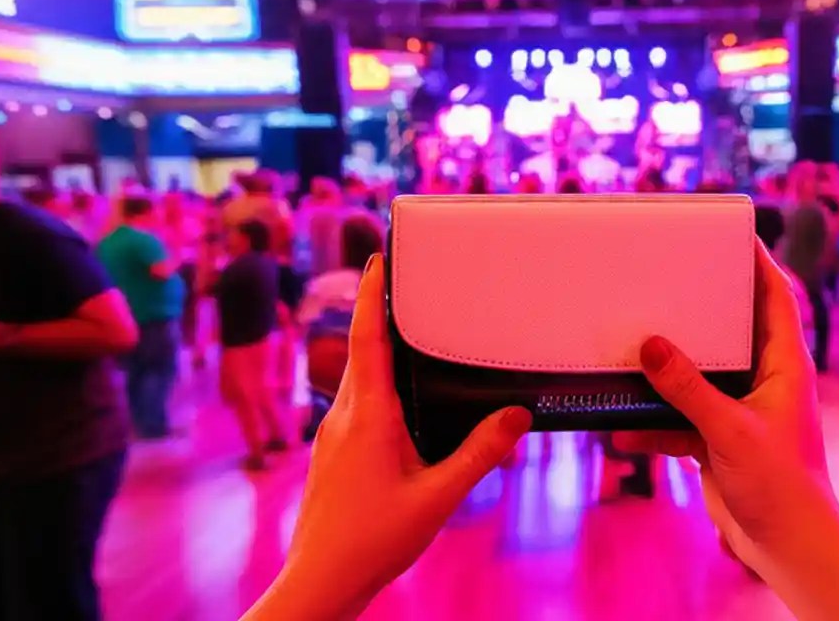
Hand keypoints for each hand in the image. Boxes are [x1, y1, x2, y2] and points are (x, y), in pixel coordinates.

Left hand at [245, 255, 530, 619]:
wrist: (321, 581)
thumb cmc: (373, 541)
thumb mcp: (438, 497)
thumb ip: (479, 454)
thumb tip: (518, 415)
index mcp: (368, 417)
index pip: (368, 339)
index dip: (374, 295)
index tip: (380, 258)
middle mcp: (344, 416)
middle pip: (362, 349)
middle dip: (382, 311)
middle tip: (408, 280)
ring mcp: (334, 433)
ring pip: (358, 376)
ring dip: (380, 347)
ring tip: (413, 330)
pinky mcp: (334, 451)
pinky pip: (357, 400)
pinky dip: (378, 381)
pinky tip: (404, 397)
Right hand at [616, 239, 832, 576]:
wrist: (787, 546)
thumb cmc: (781, 485)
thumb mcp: (729, 430)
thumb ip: (688, 388)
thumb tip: (650, 345)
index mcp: (786, 365)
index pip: (776, 299)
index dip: (760, 264)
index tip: (735, 234)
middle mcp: (766, 381)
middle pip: (733, 330)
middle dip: (702, 309)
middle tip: (667, 279)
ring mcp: (742, 410)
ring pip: (701, 375)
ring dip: (669, 369)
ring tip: (632, 345)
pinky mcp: (721, 440)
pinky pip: (682, 418)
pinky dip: (656, 420)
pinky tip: (623, 425)